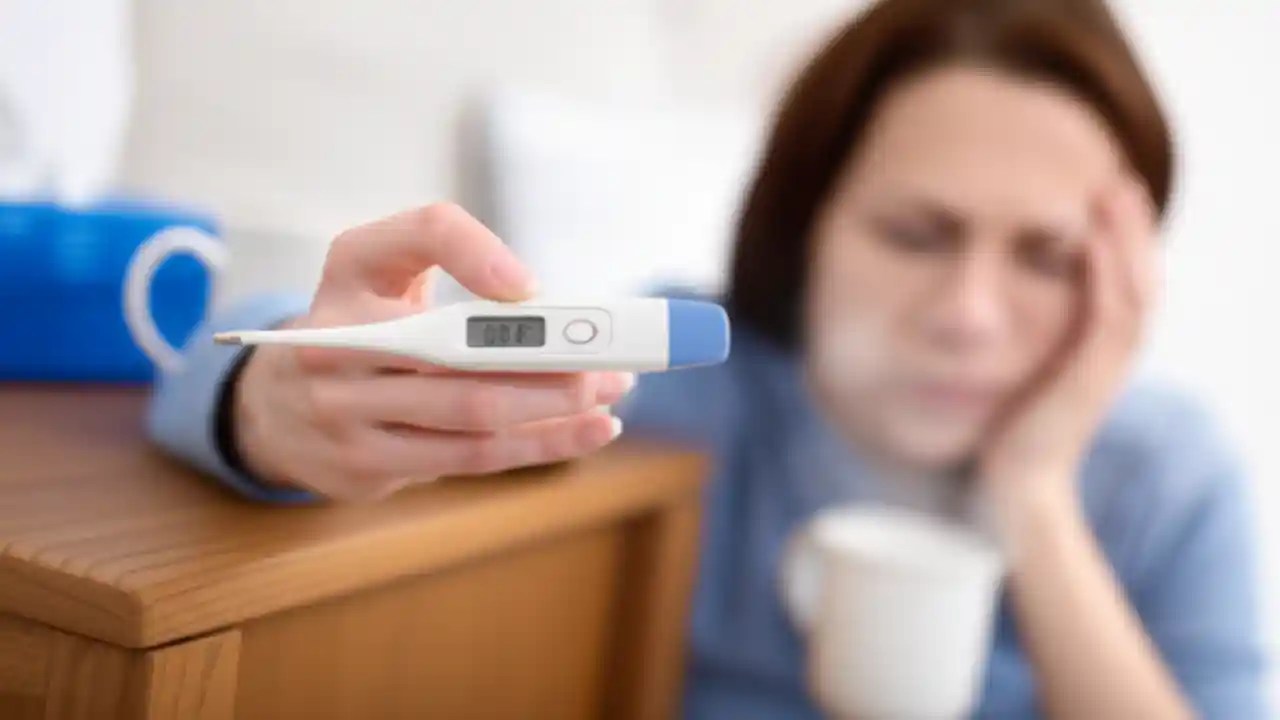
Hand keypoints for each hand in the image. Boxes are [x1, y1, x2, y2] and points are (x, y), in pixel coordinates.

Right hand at [233, 203, 633, 500]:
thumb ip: (458, 254)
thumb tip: (539, 300)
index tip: (535, 283)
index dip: (481, 255)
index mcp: (351, 269)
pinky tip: (589, 431)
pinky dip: (539, 445)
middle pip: (460, 351)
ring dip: (556, 408)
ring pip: (472, 414)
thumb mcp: (389, 263)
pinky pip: (470, 459)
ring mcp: (343, 412)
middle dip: (548, 359)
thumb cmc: (363, 321)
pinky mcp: (365, 466)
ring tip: (611, 395)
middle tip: (611, 360)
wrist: (279, 406)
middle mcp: (335, 341)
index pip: (423, 236)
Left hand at [979, 176, 1157, 530]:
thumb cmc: (1006, 432)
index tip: (1106, 192)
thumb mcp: (1017, 372)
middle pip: (1141, 279)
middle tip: (1119, 180)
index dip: (1122, 238)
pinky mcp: (1086, 385)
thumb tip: (993, 298)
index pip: (1125, 283)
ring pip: (1134, 294)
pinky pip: (1108, 323)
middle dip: (1132, 228)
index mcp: (1097, 351)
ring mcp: (1103, 371)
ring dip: (1124, 242)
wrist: (1010, 491)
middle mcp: (1109, 357)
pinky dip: (1105, 281)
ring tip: (1112, 197)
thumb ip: (1024, 341)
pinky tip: (1090, 245)